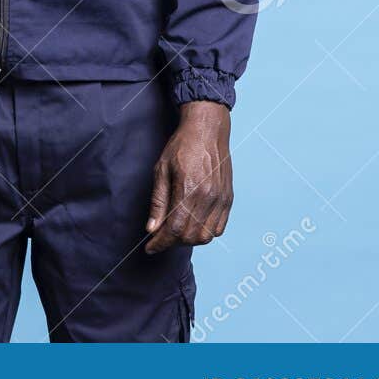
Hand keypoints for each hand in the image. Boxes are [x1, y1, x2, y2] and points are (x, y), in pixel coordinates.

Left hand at [144, 101, 232, 253]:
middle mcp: (208, 198)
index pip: (175, 229)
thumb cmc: (182, 146)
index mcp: (189, 190)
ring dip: (189, 239)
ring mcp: (221, 199)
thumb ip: (158, 202)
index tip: (150, 247)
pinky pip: (219, 228)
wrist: (207, 130)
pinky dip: (205, 233)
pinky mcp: (228, 199)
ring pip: (206, 236)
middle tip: (160, 236)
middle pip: (191, 236)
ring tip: (176, 231)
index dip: (160, 242)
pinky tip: (193, 225)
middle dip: (173, 242)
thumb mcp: (161, 170)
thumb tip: (152, 228)